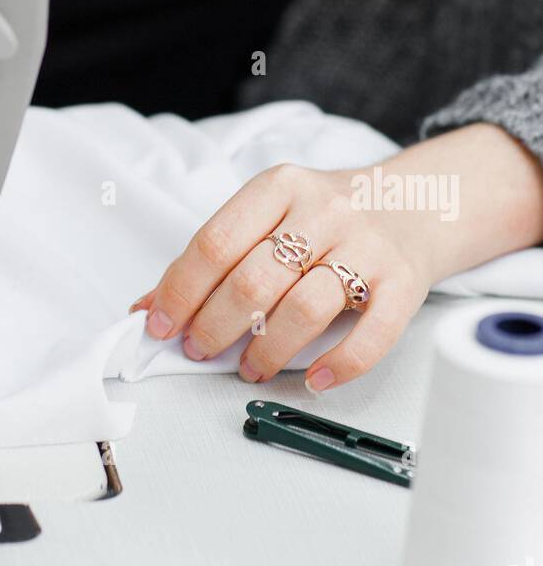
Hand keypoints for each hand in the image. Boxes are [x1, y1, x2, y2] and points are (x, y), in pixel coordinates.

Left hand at [130, 124, 542, 392]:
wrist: (416, 202)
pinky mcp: (403, 282)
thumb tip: (149, 307)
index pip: (216, 241)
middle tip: (200, 350)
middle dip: (216, 325)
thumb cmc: (326, 216)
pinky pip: (372, 334)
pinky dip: (338, 364)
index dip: (181, 289)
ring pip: (306, 307)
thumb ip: (215, 255)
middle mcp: (325, 210)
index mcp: (280, 186)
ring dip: (268, 349)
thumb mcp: (270, 214)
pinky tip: (313, 378)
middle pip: (255, 279)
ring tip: (250, 367)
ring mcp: (367, 246)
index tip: (159, 323)